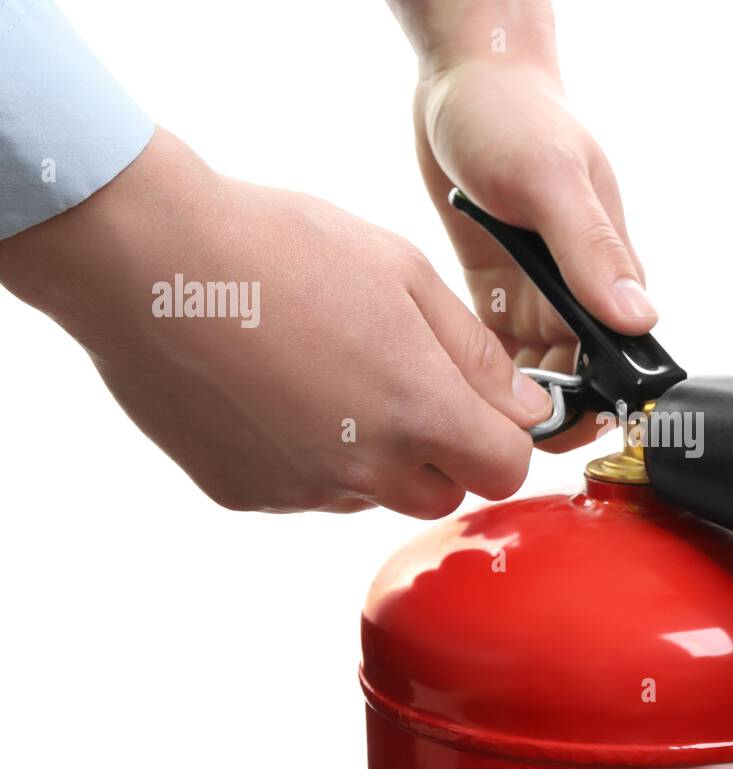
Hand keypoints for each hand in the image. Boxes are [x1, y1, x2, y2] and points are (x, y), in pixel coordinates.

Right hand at [0, 129, 551, 516]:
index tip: (483, 408)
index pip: (506, 470)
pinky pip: (307, 493)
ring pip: (374, 495)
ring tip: (328, 376)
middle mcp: (365, 466)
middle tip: (401, 381)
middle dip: (441, 452)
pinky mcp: (246, 494)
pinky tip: (277, 394)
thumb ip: (477, 354)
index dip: (503, 440)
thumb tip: (528, 410)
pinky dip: (309, 458)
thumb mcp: (403, 276)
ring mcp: (301, 488)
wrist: (145, 259)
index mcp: (419, 409)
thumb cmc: (280, 248)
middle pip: (443, 493)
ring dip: (374, 456)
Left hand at [392, 1, 656, 448]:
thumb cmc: (518, 116)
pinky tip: (455, 389)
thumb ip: (592, 249)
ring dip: (513, 401)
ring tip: (473, 423)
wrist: (466, 80)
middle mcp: (580, 287)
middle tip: (504, 441)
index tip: (564, 433)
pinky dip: (483, 374)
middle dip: (550, 415)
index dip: (598, 403)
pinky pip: (498, 349)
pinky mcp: (501, 286)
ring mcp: (540, 289)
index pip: (620, 357)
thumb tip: (639, 317)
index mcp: (610, 266)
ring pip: (538, 372)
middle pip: (578, 376)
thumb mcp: (554, 179)